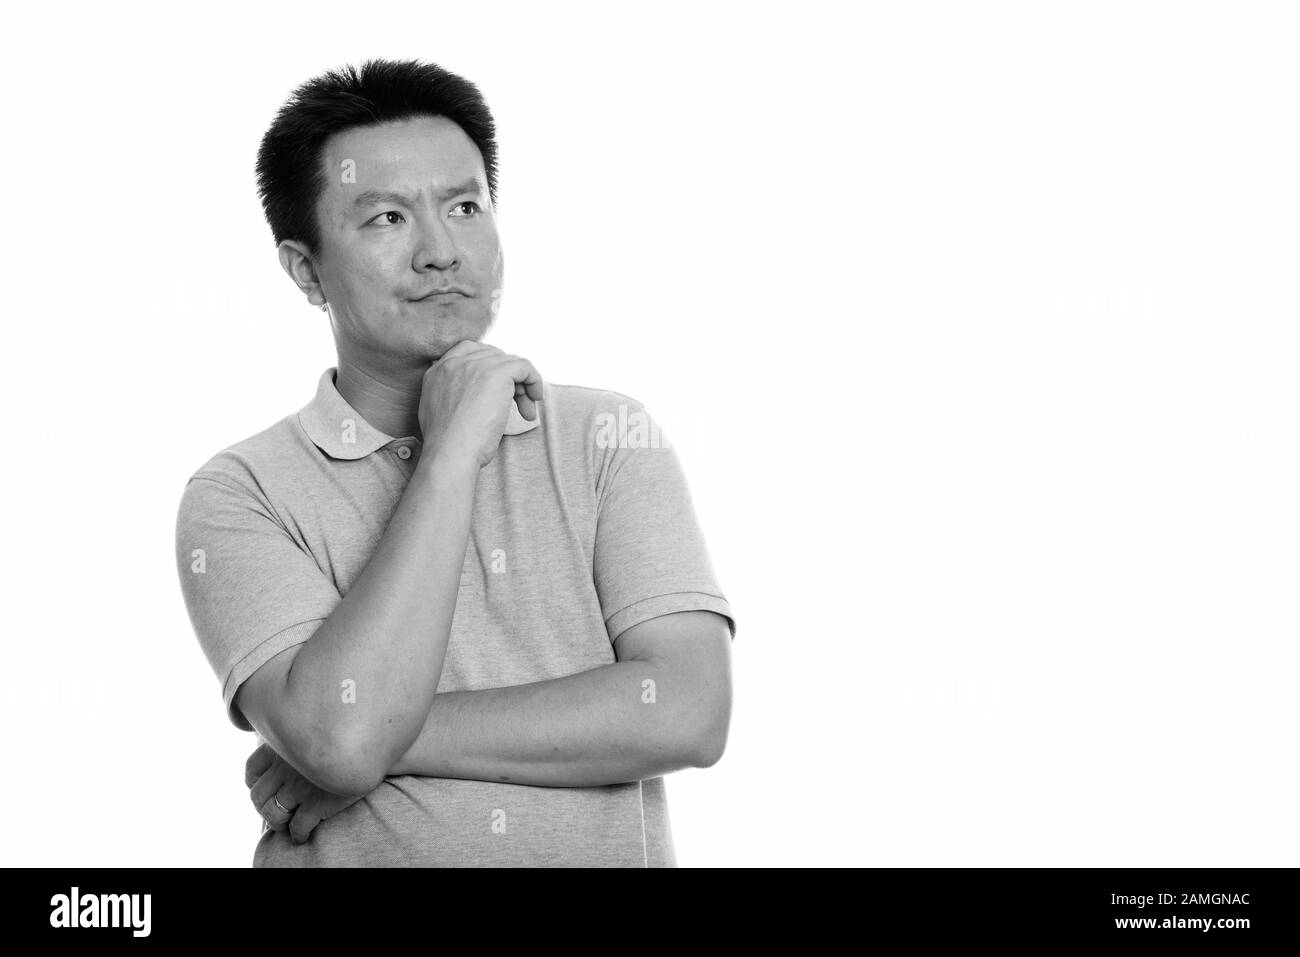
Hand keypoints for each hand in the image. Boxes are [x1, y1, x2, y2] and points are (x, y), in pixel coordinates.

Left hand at [245, 741, 366, 845]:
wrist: (374, 743)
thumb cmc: (347, 736)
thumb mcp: (315, 728)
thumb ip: (296, 738)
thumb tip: (283, 746)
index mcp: (281, 746)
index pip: (252, 769)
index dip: (255, 784)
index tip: (267, 789)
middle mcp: (285, 767)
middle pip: (259, 796)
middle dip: (265, 808)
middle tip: (278, 813)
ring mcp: (299, 787)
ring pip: (273, 815)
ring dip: (278, 824)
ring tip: (287, 827)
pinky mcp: (317, 804)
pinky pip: (297, 827)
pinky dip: (297, 835)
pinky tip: (302, 836)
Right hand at [418, 341, 543, 468]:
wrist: (451, 452)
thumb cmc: (449, 446)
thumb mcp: (441, 412)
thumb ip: (453, 396)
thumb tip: (478, 397)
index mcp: (438, 371)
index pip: (470, 352)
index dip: (490, 367)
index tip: (499, 389)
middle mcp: (455, 362)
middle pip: (493, 357)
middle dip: (508, 379)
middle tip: (516, 404)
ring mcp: (475, 365)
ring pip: (509, 364)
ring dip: (522, 386)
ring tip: (526, 410)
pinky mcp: (497, 374)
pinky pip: (524, 366)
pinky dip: (534, 380)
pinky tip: (535, 399)